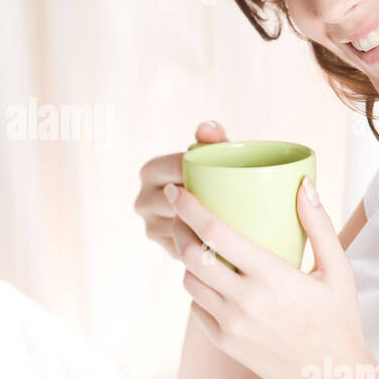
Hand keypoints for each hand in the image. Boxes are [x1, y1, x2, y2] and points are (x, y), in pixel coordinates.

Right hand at [135, 121, 227, 260]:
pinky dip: (204, 241)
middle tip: (235, 197)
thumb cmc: (216, 178)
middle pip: (177, 199)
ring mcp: (151, 228)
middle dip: (205, 198)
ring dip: (203, 222)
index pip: (177, 167)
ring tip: (230, 217)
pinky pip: (186, 245)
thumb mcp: (217, 156)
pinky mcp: (165, 249)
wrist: (217, 214)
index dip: (205, 170)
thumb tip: (205, 129)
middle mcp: (143, 201)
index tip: (230, 173)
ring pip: (181, 225)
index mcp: (149, 171)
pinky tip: (222, 236)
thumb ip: (214, 138)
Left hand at [165, 175, 368, 378]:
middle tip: (181, 216)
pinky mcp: (224, 343)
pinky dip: (199, 290)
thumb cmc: (338, 319)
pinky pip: (197, 308)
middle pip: (191, 255)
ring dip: (188, 261)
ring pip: (189, 281)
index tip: (176, 190)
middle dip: (179, 230)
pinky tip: (211, 281)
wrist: (332, 376)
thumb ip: (319, 225)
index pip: (215, 232)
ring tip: (198, 248)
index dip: (188, 208)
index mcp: (270, 275)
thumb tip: (305, 184)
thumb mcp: (337, 269)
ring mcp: (231, 324)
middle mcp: (244, 300)